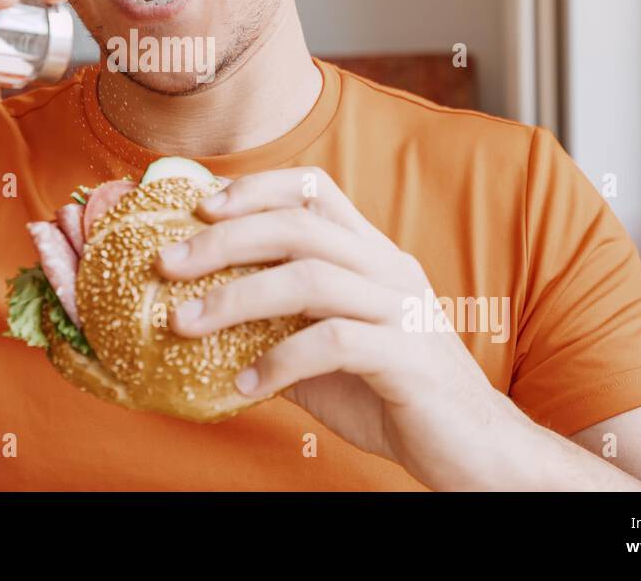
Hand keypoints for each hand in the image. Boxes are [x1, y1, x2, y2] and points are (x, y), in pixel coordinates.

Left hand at [159, 166, 534, 489]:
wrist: (473, 450)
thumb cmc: (393, 396)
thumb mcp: (325, 352)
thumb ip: (276, 326)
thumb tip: (197, 317)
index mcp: (371, 254)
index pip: (313, 190)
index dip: (253, 189)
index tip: (198, 205)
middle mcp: (388, 269)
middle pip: (299, 226)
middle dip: (223, 239)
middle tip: (166, 262)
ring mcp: (401, 310)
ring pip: (310, 278)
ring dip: (235, 298)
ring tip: (182, 325)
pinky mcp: (407, 358)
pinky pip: (332, 344)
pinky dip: (278, 361)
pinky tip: (242, 386)